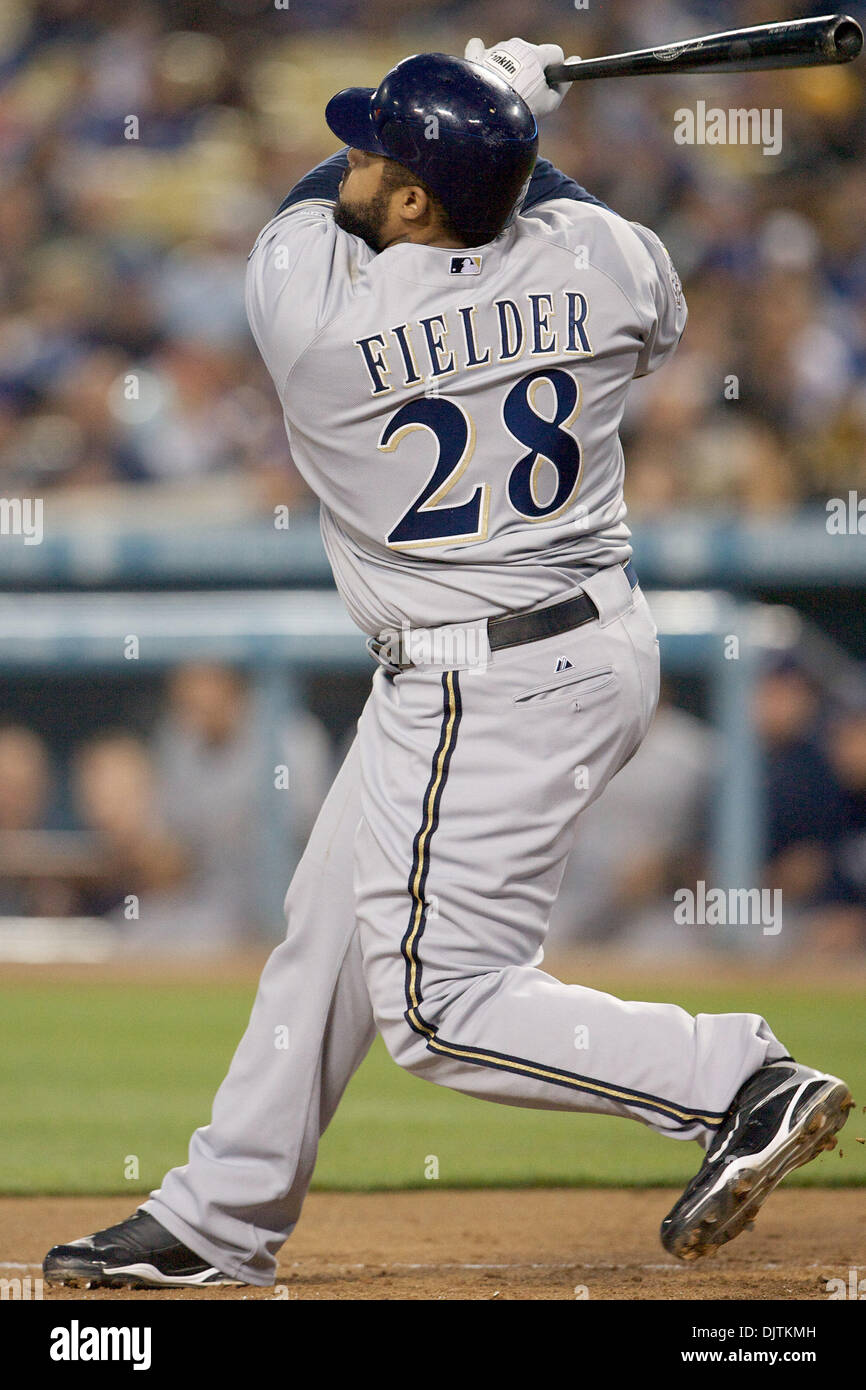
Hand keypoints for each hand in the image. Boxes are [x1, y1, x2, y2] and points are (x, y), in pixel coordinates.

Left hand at [464, 36, 579, 118]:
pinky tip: (485, 68)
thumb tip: (576, 61)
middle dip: (532, 70)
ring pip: (510, 54)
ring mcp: (496, 49)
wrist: (490, 116)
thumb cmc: (522, 110)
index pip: (555, 53)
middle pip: (532, 54)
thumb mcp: (550, 103)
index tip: (549, 83)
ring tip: (505, 91)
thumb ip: (564, 83)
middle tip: (526, 93)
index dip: (556, 69)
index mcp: (536, 54)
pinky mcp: (478, 55)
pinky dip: (484, 56)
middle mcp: (516, 46)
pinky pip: (480, 48)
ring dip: (511, 68)